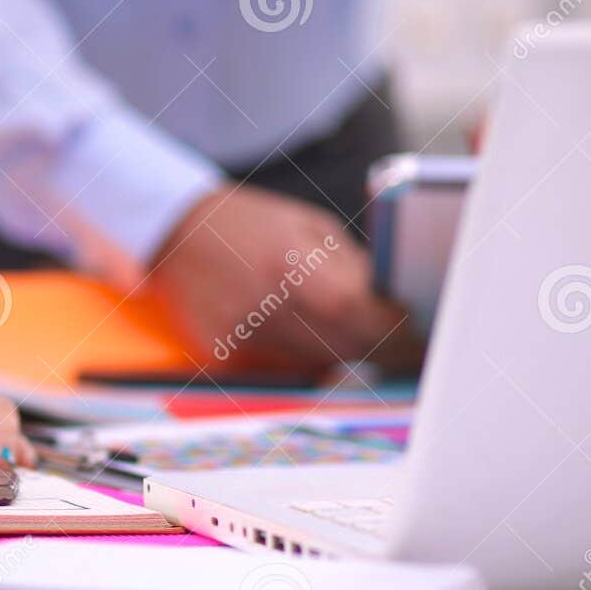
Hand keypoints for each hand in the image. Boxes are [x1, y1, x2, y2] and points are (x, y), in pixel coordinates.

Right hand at [147, 185, 413, 373]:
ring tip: (352, 331)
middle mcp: (263, 303)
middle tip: (401, 344)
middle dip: (378, 347)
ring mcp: (238, 331)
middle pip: (342, 347)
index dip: (395, 331)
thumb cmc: (251, 223)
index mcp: (291, 263)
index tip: (417, 337)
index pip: (360, 314)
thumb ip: (351, 268)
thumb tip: (393, 306)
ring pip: (314, 362)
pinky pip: (277, 365)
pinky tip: (298, 331)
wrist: (174, 230)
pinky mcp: (219, 349)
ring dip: (341, 352)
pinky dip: (299, 355)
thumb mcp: (309, 228)